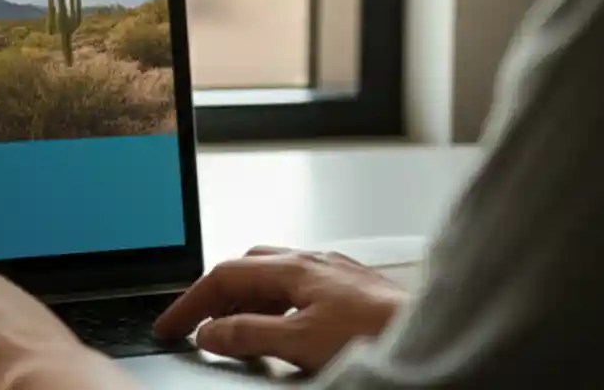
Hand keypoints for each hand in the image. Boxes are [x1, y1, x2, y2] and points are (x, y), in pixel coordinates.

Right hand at [153, 246, 408, 371]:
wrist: (433, 333)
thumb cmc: (378, 333)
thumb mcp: (301, 340)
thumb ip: (250, 334)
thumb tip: (211, 333)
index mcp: (294, 266)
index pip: (224, 274)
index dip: (189, 302)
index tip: (170, 326)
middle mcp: (311, 261)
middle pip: (246, 269)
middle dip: (215, 297)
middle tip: (197, 328)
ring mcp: (332, 273)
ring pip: (272, 280)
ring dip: (244, 304)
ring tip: (233, 334)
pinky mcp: (350, 290)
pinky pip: (296, 292)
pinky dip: (273, 310)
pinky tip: (280, 331)